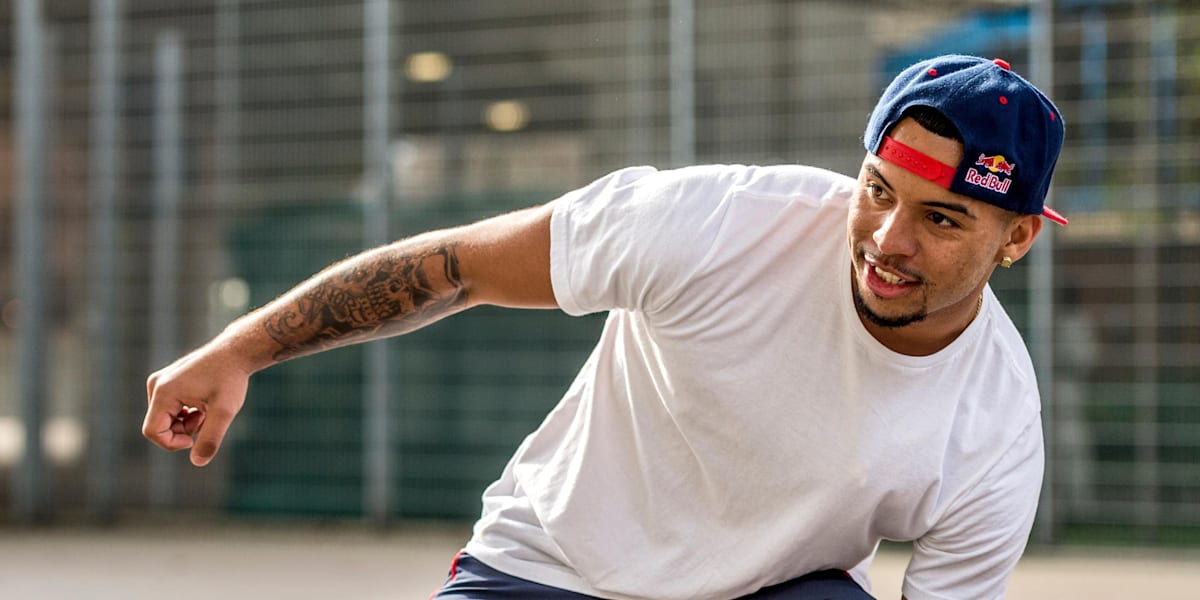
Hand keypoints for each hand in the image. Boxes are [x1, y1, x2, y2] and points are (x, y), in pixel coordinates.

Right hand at [143, 343, 250, 466]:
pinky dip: (185, 414)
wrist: (235, 353)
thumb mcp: (225, 411)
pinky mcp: (166, 382)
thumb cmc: (230, 379)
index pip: (153, 432)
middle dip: (182, 431)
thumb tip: (198, 462)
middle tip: (206, 419)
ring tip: (206, 410)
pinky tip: (202, 405)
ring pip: (164, 419)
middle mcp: (156, 385)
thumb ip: (211, 438)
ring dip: (185, 423)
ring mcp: (160, 382)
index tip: (195, 439)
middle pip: (158, 426)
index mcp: (164, 392)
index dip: (172, 443)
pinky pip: (168, 410)